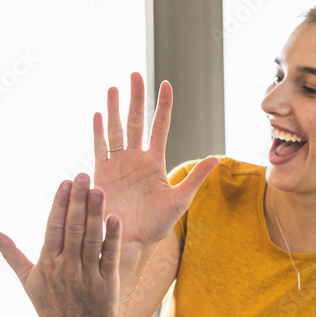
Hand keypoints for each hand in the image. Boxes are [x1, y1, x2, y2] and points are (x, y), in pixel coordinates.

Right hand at [0, 173, 120, 316]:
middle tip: (83, 176)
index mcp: (47, 264)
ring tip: (99, 190)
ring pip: (92, 240)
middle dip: (78, 201)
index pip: (53, 228)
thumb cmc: (49, 307)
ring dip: (95, 214)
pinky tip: (115, 218)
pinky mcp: (107, 286)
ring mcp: (87, 277)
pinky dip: (113, 239)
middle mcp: (66, 268)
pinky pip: (110, 258)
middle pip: (73, 229)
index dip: (60, 204)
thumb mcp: (27, 280)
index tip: (65, 183)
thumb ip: (10, 252)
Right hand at [94, 72, 218, 245]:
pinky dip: (98, 132)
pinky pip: (99, 148)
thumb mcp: (180, 200)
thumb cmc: (157, 225)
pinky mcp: (102, 174)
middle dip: (135, 98)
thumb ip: (195, 177)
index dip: (163, 106)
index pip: (160, 127)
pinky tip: (97, 115)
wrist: (131, 241)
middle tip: (134, 75)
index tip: (166, 84)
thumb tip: (217, 158)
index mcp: (155, 162)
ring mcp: (118, 165)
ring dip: (115, 109)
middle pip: (135, 122)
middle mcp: (136, 159)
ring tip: (114, 88)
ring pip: (116, 130)